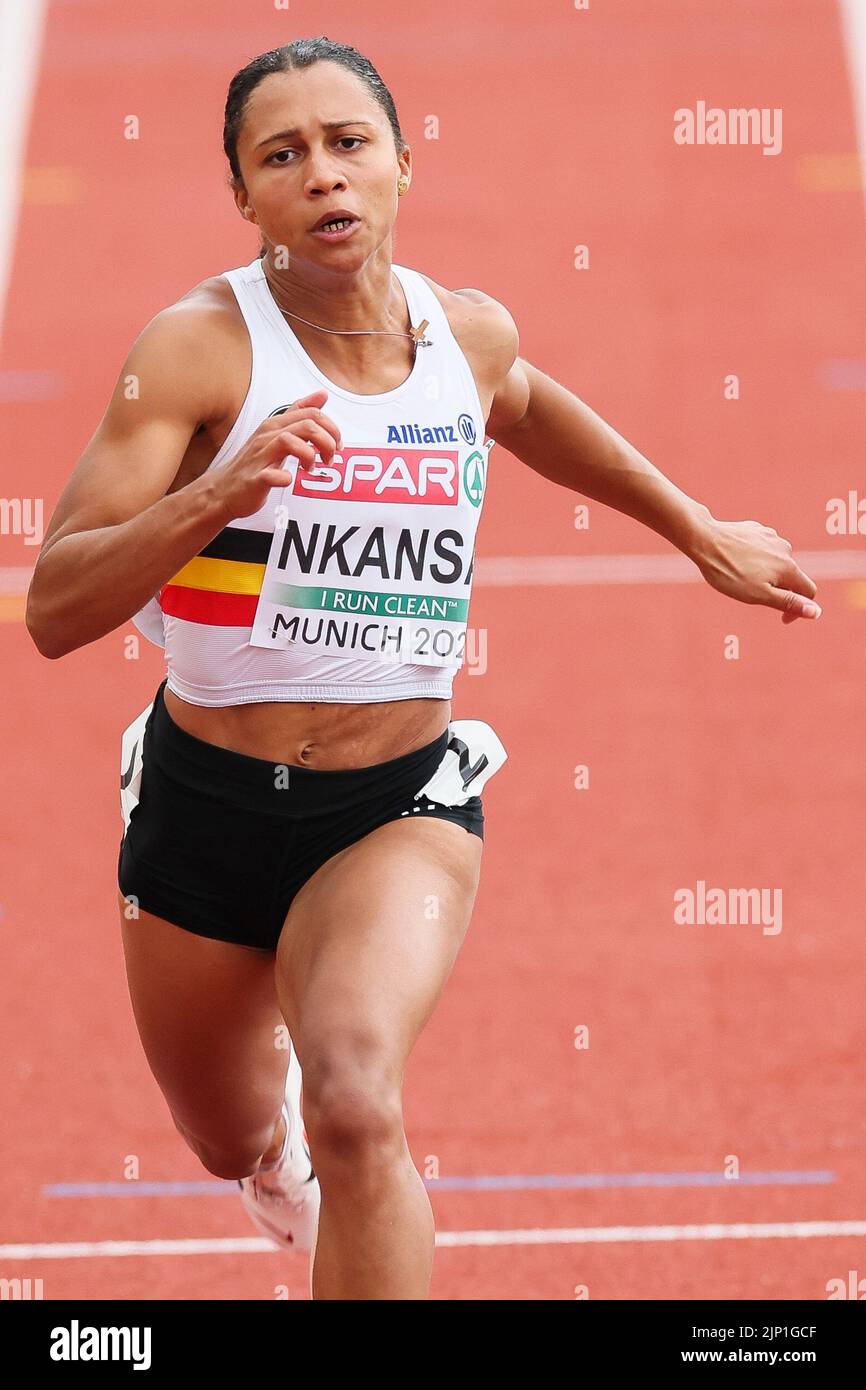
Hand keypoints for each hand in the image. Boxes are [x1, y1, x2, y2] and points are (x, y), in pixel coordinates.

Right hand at [212, 390, 340, 520]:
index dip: (331, 429)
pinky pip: (271, 475)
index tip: (336, 445)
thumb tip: (321, 395)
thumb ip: (299, 414)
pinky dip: (284, 478)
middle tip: (329, 458)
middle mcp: (267, 436)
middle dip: (327, 442)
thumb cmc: (254, 463)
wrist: (225, 490)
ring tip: (310, 468)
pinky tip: (288, 480)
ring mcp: (260, 456)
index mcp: (275, 425)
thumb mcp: (278, 432)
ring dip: (309, 455)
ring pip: (289, 441)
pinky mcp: (255, 479)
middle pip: (307, 425)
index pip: (311, 413)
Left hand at [693, 517, 820, 623]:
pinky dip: (756, 558)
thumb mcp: (759, 595)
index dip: (800, 608)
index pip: (809, 591)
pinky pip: (764, 548)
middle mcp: (785, 550)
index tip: (782, 618)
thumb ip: (788, 602)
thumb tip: (815, 612)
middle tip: (750, 593)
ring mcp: (772, 537)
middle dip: (778, 589)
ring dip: (766, 572)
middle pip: (791, 576)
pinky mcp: (757, 530)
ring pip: (776, 561)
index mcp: (788, 568)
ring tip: (740, 574)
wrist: (706, 541)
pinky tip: (738, 559)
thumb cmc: (730, 572)